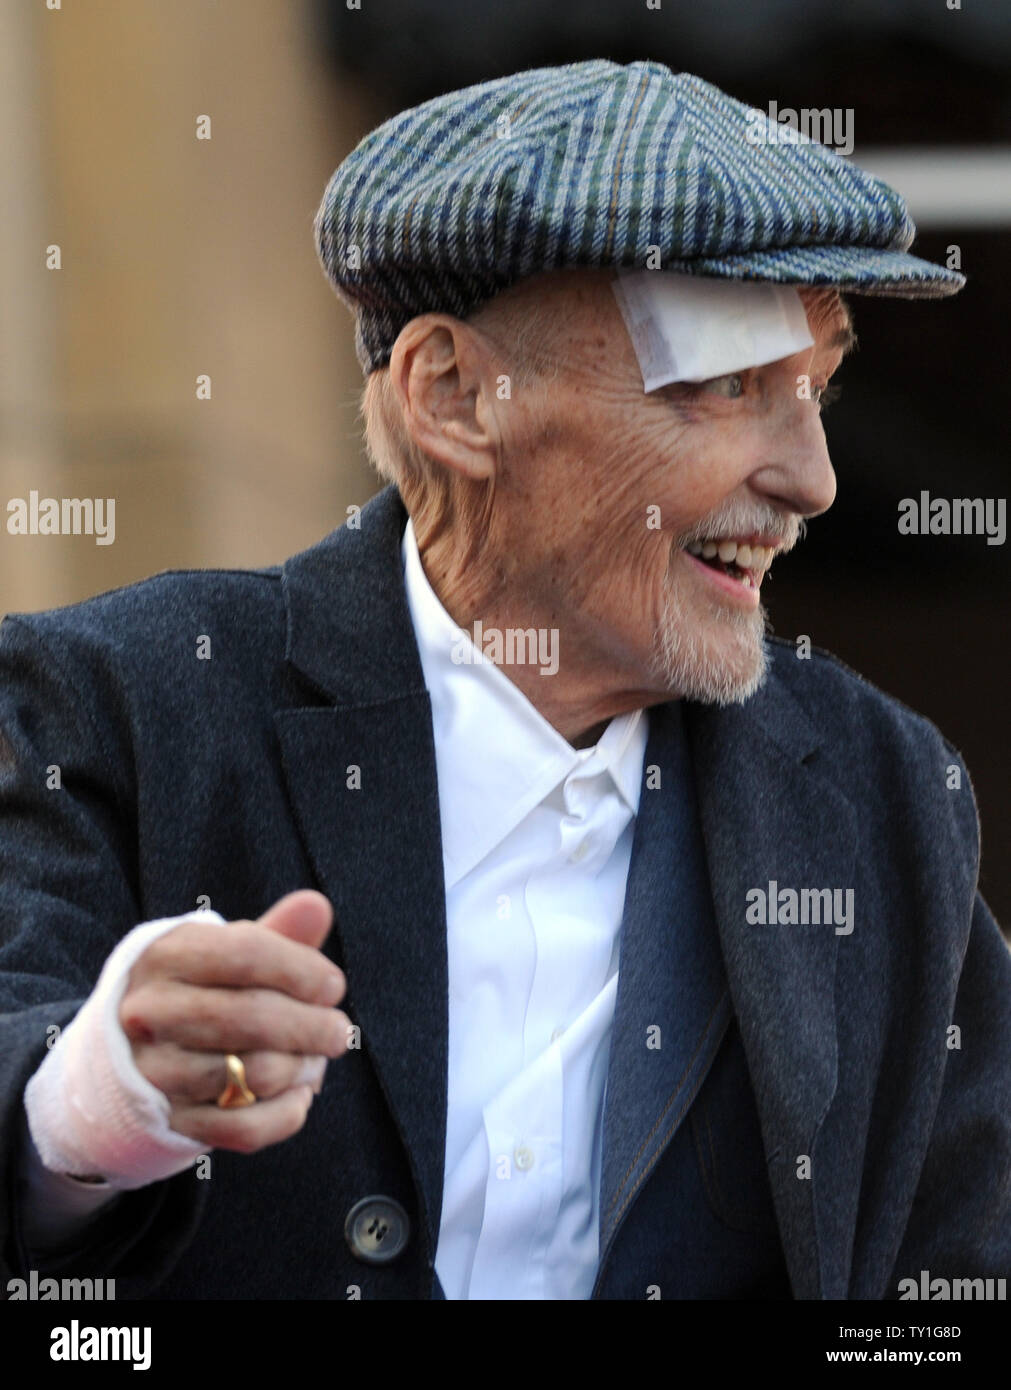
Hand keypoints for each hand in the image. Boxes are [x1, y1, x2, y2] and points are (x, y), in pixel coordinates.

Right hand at [118, 890, 347, 1154]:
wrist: (127, 1054)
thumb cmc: (198, 990)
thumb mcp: (225, 951)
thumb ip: (276, 932)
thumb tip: (318, 905)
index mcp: (165, 957)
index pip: (247, 954)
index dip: (302, 970)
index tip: (333, 986)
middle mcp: (149, 1013)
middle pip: (253, 1018)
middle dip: (312, 1026)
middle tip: (339, 1031)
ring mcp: (156, 1072)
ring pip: (254, 1074)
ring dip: (302, 1069)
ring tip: (315, 1059)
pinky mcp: (171, 1121)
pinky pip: (244, 1128)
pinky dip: (286, 1113)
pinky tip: (299, 1094)